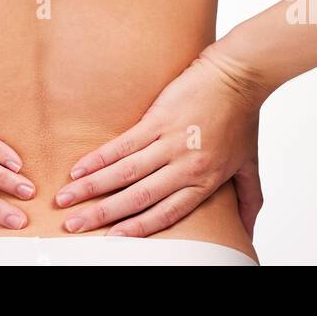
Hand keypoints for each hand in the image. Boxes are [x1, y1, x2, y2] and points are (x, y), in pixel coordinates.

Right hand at [56, 46, 264, 236]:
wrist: (240, 76)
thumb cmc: (243, 117)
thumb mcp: (249, 165)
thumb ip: (250, 200)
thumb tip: (250, 232)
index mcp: (204, 182)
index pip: (165, 213)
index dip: (136, 228)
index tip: (111, 239)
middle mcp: (185, 167)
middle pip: (138, 198)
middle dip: (102, 215)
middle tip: (72, 226)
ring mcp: (170, 142)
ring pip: (125, 172)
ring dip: (92, 188)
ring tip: (66, 198)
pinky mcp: (159, 119)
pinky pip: (124, 143)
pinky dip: (99, 157)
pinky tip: (80, 168)